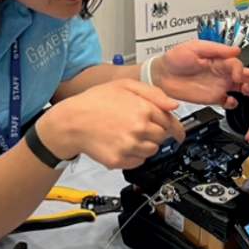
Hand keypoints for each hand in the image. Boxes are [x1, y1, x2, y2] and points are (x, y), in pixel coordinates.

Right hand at [42, 79, 185, 169]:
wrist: (71, 121)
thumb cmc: (95, 102)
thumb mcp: (125, 86)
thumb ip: (154, 93)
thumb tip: (173, 105)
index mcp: (143, 108)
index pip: (170, 121)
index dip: (173, 126)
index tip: (177, 132)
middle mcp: (138, 128)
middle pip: (162, 137)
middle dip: (155, 132)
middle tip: (140, 127)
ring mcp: (129, 146)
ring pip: (152, 151)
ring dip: (146, 144)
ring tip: (128, 134)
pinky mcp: (119, 160)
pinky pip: (139, 162)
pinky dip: (135, 155)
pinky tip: (122, 144)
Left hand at [152, 40, 248, 108]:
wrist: (162, 75)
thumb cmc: (175, 58)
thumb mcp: (194, 47)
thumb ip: (215, 49)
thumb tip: (234, 50)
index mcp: (219, 59)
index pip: (237, 64)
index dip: (240, 70)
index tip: (237, 75)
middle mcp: (222, 72)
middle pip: (246, 75)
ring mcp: (219, 85)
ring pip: (242, 88)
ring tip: (247, 92)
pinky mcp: (213, 97)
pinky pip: (229, 102)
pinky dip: (233, 104)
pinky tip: (230, 102)